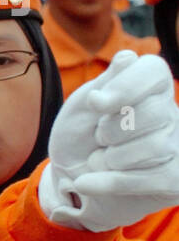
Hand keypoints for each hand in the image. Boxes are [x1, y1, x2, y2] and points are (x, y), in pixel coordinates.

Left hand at [38, 51, 178, 230]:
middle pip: (154, 112)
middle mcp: (171, 112)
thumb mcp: (82, 105)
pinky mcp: (173, 178)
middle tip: (99, 136)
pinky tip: (85, 183)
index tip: (95, 103)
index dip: (125, 87)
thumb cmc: (81, 131)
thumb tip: (128, 57)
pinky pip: (150, 180)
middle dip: (112, 129)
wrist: (72, 171)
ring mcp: (176, 145)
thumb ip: (106, 82)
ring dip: (111, 158)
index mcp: (151, 85)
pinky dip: (110, 182)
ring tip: (101, 156)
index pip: (154, 71)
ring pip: (154, 148)